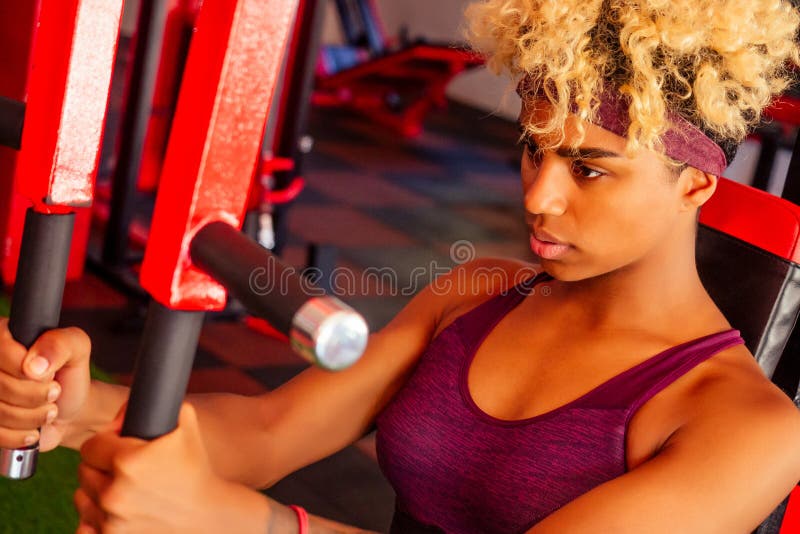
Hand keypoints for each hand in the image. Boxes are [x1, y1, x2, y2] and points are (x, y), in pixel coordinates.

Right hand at [0, 318, 90, 450]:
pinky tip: (34, 429)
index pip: (1, 350)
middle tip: (54, 391)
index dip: (25, 367)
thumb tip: (35, 365)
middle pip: (0, 384)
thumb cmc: (68, 376)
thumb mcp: (77, 349)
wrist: (70, 411)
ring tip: (48, 409)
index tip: (48, 373)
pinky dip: (21, 435)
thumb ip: (61, 343)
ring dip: (32, 416)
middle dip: (36, 394)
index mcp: (5, 338)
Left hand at [74, 403, 269, 533]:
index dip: (105, 441)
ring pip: (82, 498)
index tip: (117, 444)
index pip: (92, 446)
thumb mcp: (187, 430)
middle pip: (83, 471)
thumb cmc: (198, 470)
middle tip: (119, 465)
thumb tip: (147, 392)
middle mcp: (115, 492)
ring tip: (118, 487)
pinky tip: (114, 509)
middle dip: (100, 465)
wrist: (210, 515)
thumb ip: (168, 405)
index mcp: (128, 461)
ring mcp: (112, 521)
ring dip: (95, 491)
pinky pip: (85, 525)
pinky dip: (96, 518)